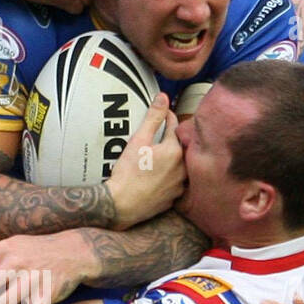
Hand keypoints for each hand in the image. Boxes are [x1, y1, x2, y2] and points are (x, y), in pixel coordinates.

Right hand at [105, 96, 184, 228]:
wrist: (120, 206)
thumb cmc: (127, 174)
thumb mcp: (138, 141)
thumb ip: (153, 118)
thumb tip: (163, 97)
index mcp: (175, 151)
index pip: (174, 125)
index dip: (166, 117)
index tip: (162, 113)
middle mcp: (182, 168)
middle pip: (180, 145)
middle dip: (171, 138)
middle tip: (159, 135)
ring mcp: (180, 185)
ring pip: (180, 165)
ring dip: (173, 158)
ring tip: (159, 156)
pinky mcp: (174, 198)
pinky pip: (176, 181)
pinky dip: (170, 176)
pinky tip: (158, 175)